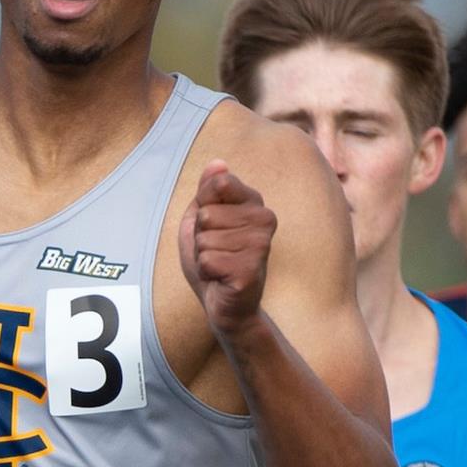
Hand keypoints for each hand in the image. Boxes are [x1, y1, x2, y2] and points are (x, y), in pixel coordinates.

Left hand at [178, 160, 276, 342]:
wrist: (225, 304)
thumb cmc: (214, 259)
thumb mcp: (204, 219)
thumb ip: (208, 191)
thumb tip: (217, 163)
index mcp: (254, 203)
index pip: (218, 184)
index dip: (203, 208)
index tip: (214, 226)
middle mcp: (265, 219)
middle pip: (207, 214)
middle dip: (201, 237)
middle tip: (216, 252)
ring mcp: (260, 244)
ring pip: (205, 239)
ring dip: (204, 256)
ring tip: (220, 265)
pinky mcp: (251, 270)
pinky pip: (208, 260)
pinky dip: (206, 272)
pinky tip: (222, 278)